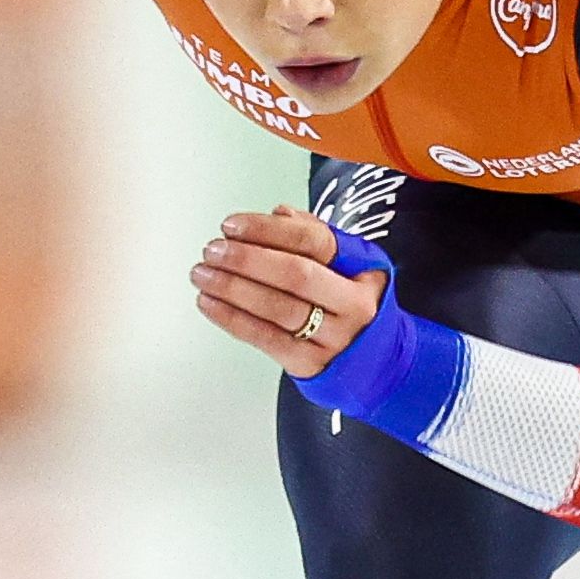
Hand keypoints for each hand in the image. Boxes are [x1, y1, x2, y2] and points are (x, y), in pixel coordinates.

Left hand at [191, 205, 382, 378]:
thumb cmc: (348, 306)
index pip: (315, 241)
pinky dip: (232, 319)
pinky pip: (266, 339)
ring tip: (203, 275)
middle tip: (213, 250)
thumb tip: (278, 214)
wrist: (376, 362)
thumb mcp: (347, 266)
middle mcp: (353, 304)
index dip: (269, 231)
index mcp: (362, 270)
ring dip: (233, 289)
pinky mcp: (310, 364)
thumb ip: (313, 236)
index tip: (232, 226)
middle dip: (247, 260)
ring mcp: (334, 338)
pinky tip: (210, 304)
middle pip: (297, 275)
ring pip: (278, 308)